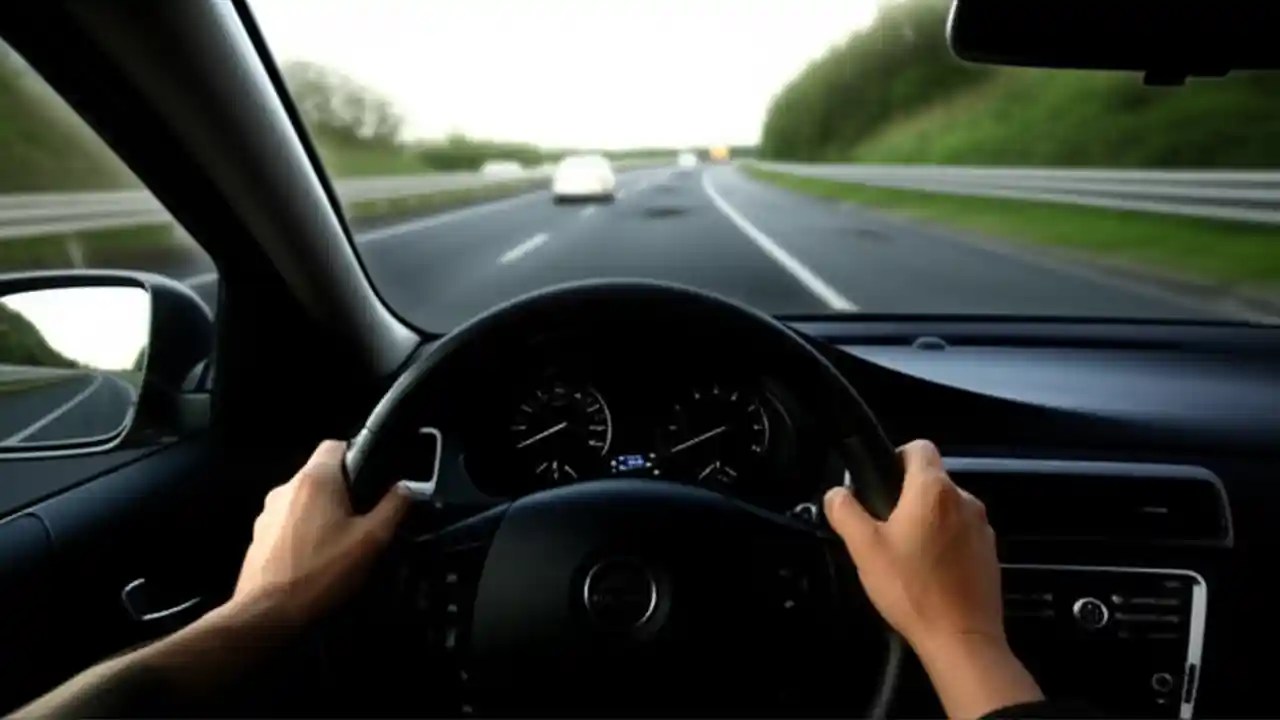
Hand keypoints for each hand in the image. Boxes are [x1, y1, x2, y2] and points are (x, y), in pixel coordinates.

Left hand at [225, 440, 411, 626]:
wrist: (267, 615)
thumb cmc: (322, 572)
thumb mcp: (371, 541)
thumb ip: (393, 508)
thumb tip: (406, 487)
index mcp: (314, 479)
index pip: (336, 444)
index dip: (358, 457)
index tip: (373, 483)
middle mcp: (285, 488)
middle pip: (320, 474)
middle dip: (343, 492)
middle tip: (363, 520)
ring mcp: (266, 513)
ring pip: (304, 500)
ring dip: (321, 514)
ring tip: (339, 545)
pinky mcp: (257, 537)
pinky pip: (288, 523)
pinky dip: (303, 533)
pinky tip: (314, 561)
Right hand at [824, 440, 1042, 718]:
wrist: (961, 638)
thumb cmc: (911, 589)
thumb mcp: (864, 548)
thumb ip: (844, 511)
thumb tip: (836, 493)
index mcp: (933, 489)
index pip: (919, 447)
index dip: (896, 456)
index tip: (881, 483)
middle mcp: (964, 500)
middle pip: (932, 480)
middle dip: (907, 496)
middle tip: (884, 529)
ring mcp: (982, 527)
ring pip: (947, 508)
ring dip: (927, 521)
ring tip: (906, 556)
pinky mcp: (990, 553)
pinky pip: (961, 534)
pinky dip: (945, 544)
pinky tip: (929, 573)